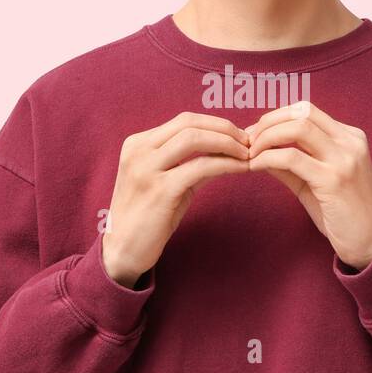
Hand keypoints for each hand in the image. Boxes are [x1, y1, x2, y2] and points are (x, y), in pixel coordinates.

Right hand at [102, 112, 250, 285]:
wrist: (122, 251)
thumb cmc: (147, 217)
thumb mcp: (164, 182)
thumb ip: (188, 164)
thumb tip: (225, 151)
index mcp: (137, 144)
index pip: (183, 121)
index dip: (215, 124)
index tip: (239, 136)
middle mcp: (138, 151)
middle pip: (189, 124)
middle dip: (225, 129)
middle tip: (249, 142)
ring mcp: (147, 169)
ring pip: (194, 139)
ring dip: (227, 143)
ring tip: (248, 154)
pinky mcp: (160, 190)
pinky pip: (200, 167)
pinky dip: (226, 164)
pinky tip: (241, 169)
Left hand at [244, 100, 371, 269]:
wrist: (371, 242)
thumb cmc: (343, 214)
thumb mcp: (316, 181)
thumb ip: (291, 163)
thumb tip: (259, 149)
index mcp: (349, 137)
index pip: (307, 111)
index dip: (277, 117)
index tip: (257, 132)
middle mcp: (350, 142)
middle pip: (301, 113)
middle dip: (268, 122)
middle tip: (248, 141)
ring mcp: (344, 159)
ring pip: (297, 129)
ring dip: (266, 137)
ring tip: (251, 153)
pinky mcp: (333, 180)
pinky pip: (292, 158)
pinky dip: (268, 158)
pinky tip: (256, 167)